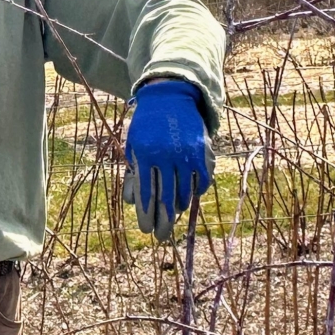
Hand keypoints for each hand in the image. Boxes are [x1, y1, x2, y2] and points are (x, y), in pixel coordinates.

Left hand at [122, 79, 212, 241]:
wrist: (170, 97)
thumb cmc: (147, 124)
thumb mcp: (134, 144)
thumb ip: (135, 171)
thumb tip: (132, 201)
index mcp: (145, 154)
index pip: (146, 192)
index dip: (146, 214)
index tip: (146, 230)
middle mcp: (166, 155)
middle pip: (166, 197)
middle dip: (162, 221)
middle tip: (160, 236)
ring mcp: (186, 153)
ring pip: (185, 191)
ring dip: (179, 206)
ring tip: (174, 215)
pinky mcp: (202, 150)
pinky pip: (202, 180)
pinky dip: (197, 191)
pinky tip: (190, 197)